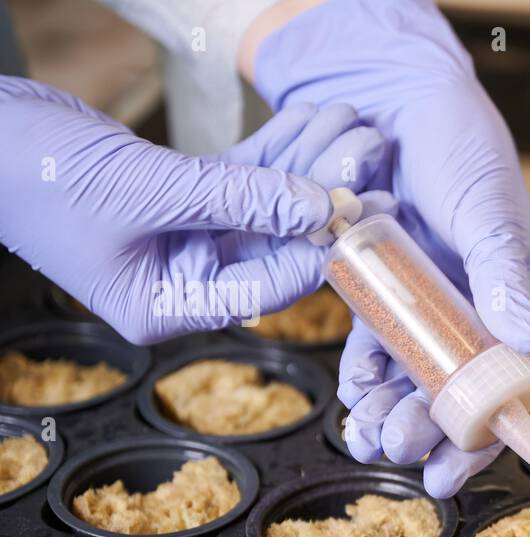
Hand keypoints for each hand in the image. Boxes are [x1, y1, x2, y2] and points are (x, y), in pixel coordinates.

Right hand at [0, 78, 388, 343]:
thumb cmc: (33, 175)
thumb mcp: (143, 190)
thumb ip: (235, 198)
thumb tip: (318, 205)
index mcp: (169, 306)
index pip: (266, 286)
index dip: (319, 249)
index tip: (366, 211)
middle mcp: (184, 278)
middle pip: (276, 241)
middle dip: (326, 194)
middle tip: (375, 155)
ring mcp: (185, 237)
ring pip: (267, 203)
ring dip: (309, 162)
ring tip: (357, 124)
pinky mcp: (182, 197)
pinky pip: (243, 177)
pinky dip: (276, 149)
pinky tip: (315, 118)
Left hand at [249, 0, 529, 496]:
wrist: (399, 106)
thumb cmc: (461, 147)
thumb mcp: (485, 205)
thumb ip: (502, 269)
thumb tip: (526, 338)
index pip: (517, 389)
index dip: (486, 438)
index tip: (449, 474)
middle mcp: (490, 320)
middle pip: (464, 398)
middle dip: (428, 432)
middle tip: (392, 447)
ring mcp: (442, 315)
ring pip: (421, 384)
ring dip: (394, 415)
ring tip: (365, 433)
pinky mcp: (400, 302)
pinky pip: (385, 353)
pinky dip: (368, 375)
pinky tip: (353, 389)